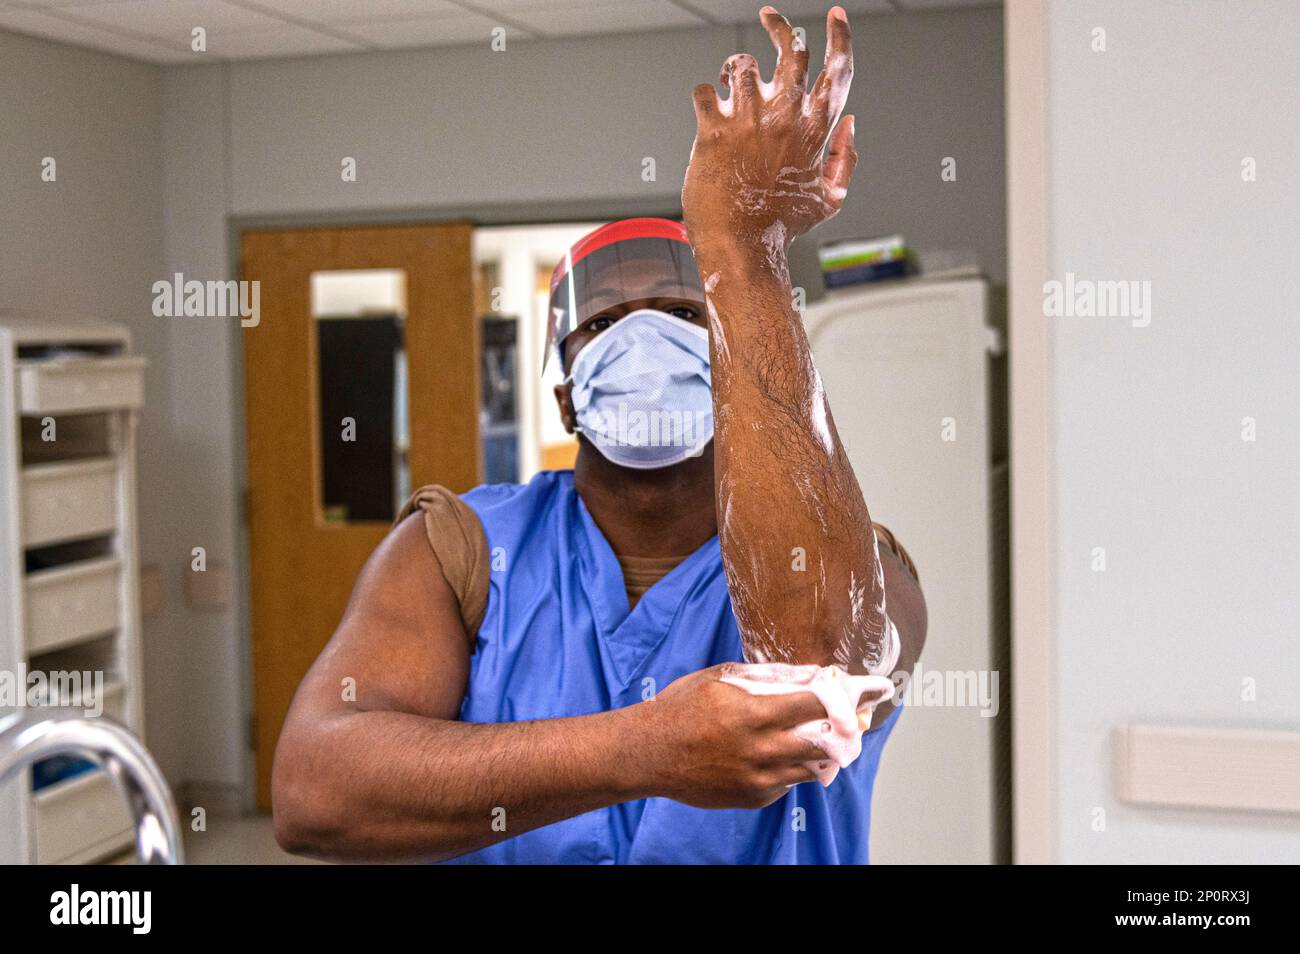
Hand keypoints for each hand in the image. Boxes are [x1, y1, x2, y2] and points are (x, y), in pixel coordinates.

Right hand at [634, 663, 836, 808]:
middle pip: (824, 744)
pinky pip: (787, 785)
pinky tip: (779, 756)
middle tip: (849, 723)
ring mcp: (758, 779)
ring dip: (819, 754)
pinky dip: (790, 770)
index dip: (842, 698)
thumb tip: (807, 675)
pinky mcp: (752, 798)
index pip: (816, 706)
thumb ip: (765, 677)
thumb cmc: (682, 708)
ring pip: (810, 769)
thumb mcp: (720, 678)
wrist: (650, 753)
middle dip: (840, 732)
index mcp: (755, 713)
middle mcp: (761, 749)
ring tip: (819, 739)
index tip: (858, 694)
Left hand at [681, 6, 856, 251]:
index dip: (840, 36)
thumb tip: (852, 123)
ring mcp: (749, 119)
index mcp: (816, 129)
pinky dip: (705, 98)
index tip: (835, 16)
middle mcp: (785, 116)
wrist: (741, 247)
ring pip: (742, 62)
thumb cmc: (782, 227)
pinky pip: (704, 91)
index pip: (838, 70)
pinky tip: (707, 113)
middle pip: (791, 49)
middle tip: (770, 15)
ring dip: (735, 68)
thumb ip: (844, 158)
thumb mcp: (829, 199)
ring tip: (729, 82)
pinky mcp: (715, 129)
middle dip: (781, 25)